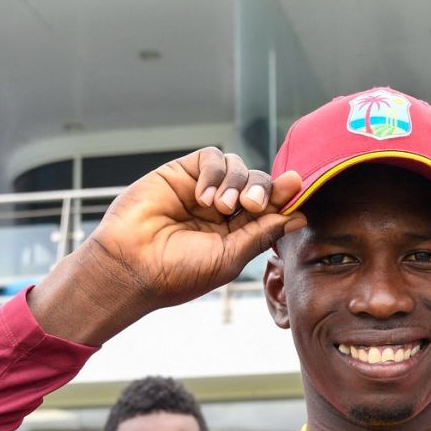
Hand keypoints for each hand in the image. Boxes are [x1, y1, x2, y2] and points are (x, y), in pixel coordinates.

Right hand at [29, 148, 304, 343]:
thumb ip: (261, 233)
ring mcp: (202, 190)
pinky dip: (215, 173)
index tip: (295, 188)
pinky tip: (202, 197)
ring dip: (237, 183)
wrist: (132, 266)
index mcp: (237, 233)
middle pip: (258, 183)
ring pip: (238, 167)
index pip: (270, 207)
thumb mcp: (229, 257)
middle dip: (263, 189)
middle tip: (251, 206)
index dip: (284, 196)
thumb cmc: (178, 272)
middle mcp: (223, 210)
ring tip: (220, 207)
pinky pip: (212, 158)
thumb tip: (298, 217)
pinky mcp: (181, 173)